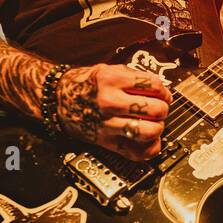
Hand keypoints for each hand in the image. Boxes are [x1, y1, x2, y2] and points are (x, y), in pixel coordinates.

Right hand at [56, 63, 172, 159]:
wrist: (58, 99)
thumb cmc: (84, 84)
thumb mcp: (107, 69)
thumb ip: (134, 77)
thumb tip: (160, 89)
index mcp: (111, 80)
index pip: (153, 85)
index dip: (164, 90)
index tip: (162, 94)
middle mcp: (110, 102)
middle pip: (156, 109)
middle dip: (162, 109)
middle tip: (158, 109)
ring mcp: (108, 124)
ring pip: (150, 131)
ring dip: (158, 128)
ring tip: (153, 124)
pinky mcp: (107, 142)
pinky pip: (137, 152)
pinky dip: (150, 148)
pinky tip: (148, 139)